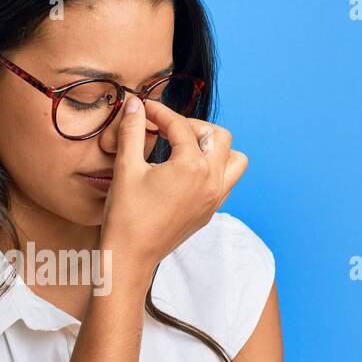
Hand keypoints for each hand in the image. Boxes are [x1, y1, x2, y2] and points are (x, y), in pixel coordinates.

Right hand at [99, 95, 247, 275]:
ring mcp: (215, 199)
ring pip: (234, 160)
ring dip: (215, 148)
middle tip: (168, 129)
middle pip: (218, 136)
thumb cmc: (126, 216)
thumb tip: (134, 104)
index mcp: (192, 167)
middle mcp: (211, 181)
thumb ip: (132, 131)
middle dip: (193, 126)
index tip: (145, 109)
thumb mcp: (126, 168)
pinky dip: (214, 170)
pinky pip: (227, 182)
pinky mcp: (210, 212)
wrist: (131, 258)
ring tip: (187, 148)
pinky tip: (188, 172)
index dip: (159, 113)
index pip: (180, 126)